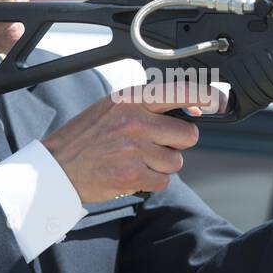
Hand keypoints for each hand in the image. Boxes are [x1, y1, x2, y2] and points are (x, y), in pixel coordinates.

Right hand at [43, 83, 226, 202]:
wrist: (55, 169)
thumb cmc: (84, 138)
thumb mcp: (111, 108)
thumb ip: (147, 106)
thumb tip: (190, 109)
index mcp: (130, 99)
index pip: (179, 91)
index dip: (205, 97)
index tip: (218, 100)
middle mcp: (134, 120)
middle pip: (187, 134)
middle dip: (176, 143)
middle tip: (153, 145)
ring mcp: (134, 148)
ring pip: (176, 161)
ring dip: (162, 165)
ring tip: (136, 160)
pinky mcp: (133, 174)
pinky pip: (163, 181)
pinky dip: (151, 181)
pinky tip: (131, 174)